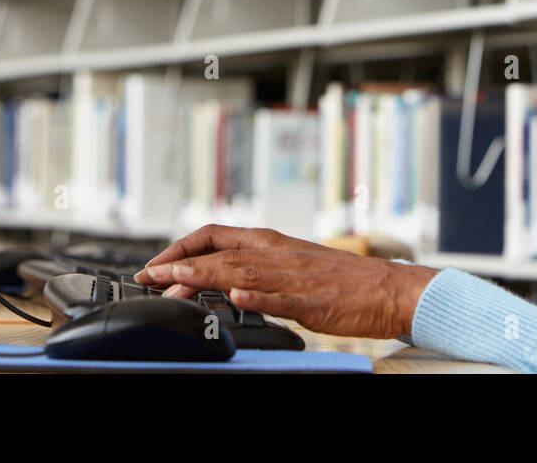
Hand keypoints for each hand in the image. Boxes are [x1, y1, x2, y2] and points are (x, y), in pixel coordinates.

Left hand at [134, 224, 438, 339]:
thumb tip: (221, 281)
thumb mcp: (293, 265)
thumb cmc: (342, 280)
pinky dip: (258, 297)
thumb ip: (258, 268)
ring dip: (207, 276)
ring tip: (177, 281)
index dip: (182, 247)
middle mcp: (278, 254)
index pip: (216, 235)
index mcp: (272, 243)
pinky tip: (238, 298)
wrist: (387, 288)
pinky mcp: (312, 301)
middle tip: (149, 277)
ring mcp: (295, 277)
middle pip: (222, 254)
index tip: (158, 264)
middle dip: (181, 265)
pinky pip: (281, 299)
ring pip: (244, 272)